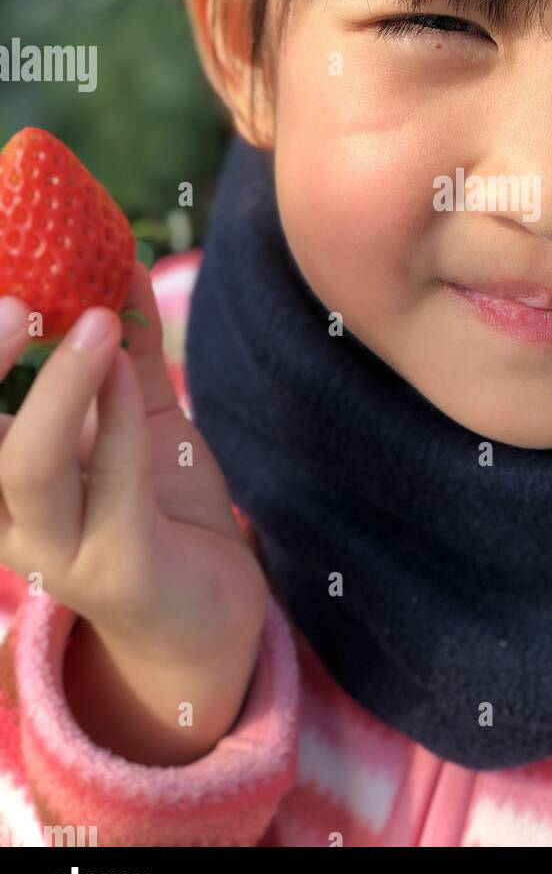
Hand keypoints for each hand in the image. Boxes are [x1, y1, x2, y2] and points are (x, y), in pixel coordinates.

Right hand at [0, 262, 267, 672]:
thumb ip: (127, 351)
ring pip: (25, 469)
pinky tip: (129, 368)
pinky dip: (116, 417)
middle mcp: (8, 520)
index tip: (0, 288)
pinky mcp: (118, 569)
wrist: (209, 607)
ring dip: (57, 390)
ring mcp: (58, 551)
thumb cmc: (159, 506)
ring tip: (94, 324)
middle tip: (23, 302)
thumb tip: (120, 266)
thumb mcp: (139, 418)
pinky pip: (111, 484)